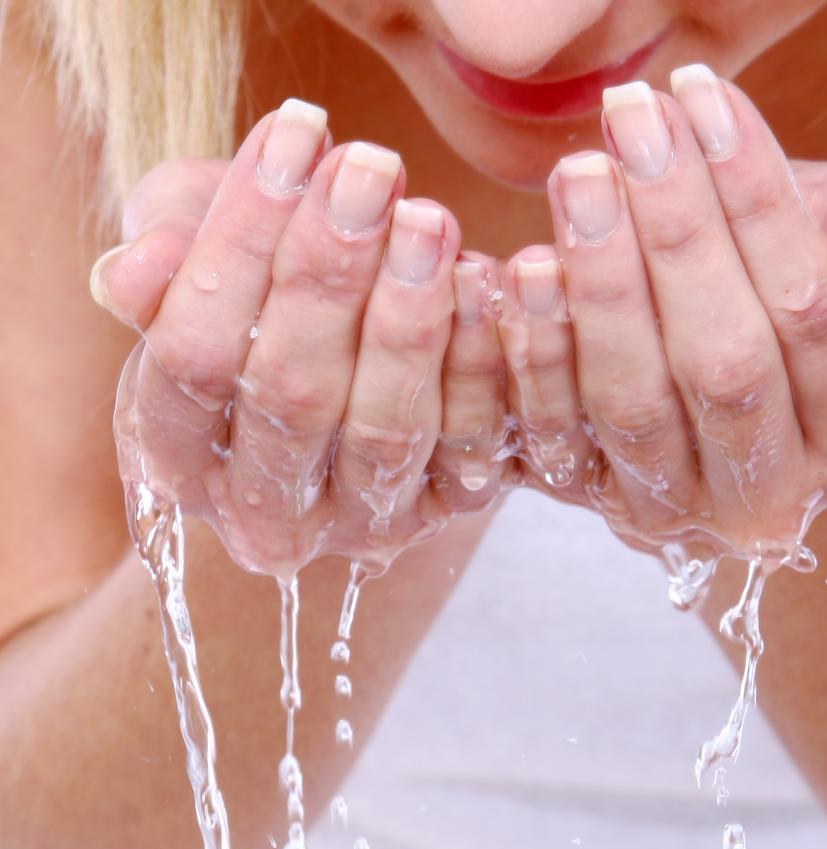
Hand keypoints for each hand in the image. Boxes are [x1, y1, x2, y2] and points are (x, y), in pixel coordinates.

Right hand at [97, 101, 508, 577]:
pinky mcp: (442, 515)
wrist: (362, 359)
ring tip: (429, 219)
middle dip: (328, 275)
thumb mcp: (200, 252)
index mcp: (175, 458)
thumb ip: (166, 251)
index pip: (191, 358)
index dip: (236, 245)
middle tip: (368, 169)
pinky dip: (477, 363)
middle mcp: (260, 517)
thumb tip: (133, 274)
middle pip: (288, 397)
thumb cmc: (260, 291)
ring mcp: (355, 525)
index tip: (289, 136)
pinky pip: (466, 448)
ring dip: (407, 322)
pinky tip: (483, 279)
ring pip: (381, 433)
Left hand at [496, 71, 826, 572]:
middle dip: (678, 235)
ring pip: (636, 403)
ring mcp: (678, 512)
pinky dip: (539, 352)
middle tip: (634, 129)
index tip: (706, 104)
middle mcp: (770, 500)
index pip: (809, 316)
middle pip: (724, 365)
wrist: (711, 390)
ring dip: (602, 285)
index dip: (759, 207)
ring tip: (579, 179)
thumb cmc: (785, 299)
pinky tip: (528, 269)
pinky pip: (559, 436)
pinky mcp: (597, 505)